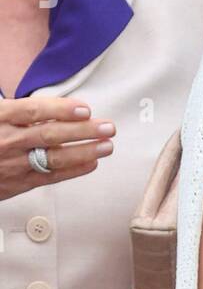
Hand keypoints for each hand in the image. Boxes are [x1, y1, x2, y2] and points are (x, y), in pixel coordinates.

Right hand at [0, 96, 114, 199]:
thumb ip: (17, 108)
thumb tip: (53, 105)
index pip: (33, 110)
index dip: (61, 109)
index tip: (84, 108)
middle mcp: (6, 140)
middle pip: (50, 134)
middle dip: (83, 131)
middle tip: (107, 127)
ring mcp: (13, 164)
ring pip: (53, 158)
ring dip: (84, 152)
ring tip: (106, 145)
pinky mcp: (17, 183)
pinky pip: (50, 177)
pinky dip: (73, 171)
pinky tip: (91, 163)